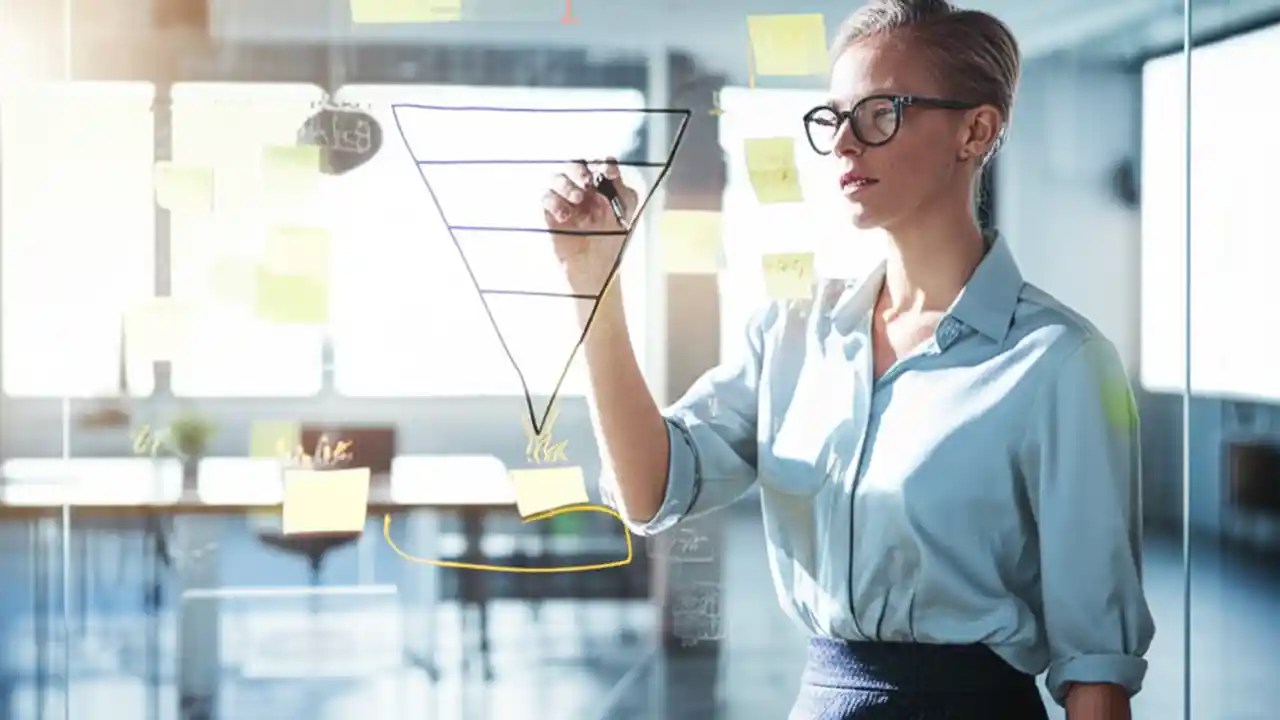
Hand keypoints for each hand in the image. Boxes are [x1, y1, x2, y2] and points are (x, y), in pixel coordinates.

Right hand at [542, 157, 637, 292]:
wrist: (595, 267)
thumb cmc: (611, 239)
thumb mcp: (625, 214)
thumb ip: (623, 191)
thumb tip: (611, 174)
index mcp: (601, 184)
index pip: (599, 164)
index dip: (603, 163)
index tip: (609, 172)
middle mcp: (581, 188)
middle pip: (574, 165)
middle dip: (579, 170)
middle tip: (587, 182)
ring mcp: (564, 199)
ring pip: (557, 178)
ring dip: (567, 185)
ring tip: (578, 199)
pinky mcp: (550, 213)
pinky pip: (546, 198)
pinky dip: (554, 201)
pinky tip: (565, 215)